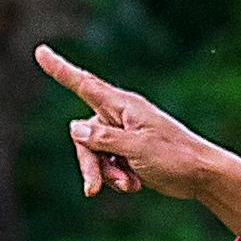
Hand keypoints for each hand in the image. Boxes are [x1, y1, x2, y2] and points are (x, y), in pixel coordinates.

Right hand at [34, 47, 240, 232]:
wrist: (200, 175)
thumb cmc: (174, 156)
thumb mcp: (136, 148)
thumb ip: (104, 139)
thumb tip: (74, 128)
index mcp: (123, 106)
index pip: (84, 84)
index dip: (60, 69)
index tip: (40, 51)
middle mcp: (120, 116)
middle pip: (84, 136)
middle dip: (90, 163)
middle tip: (94, 188)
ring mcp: (123, 135)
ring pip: (94, 154)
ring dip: (106, 174)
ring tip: (130, 184)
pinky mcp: (128, 152)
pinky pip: (107, 165)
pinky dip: (117, 177)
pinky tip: (136, 184)